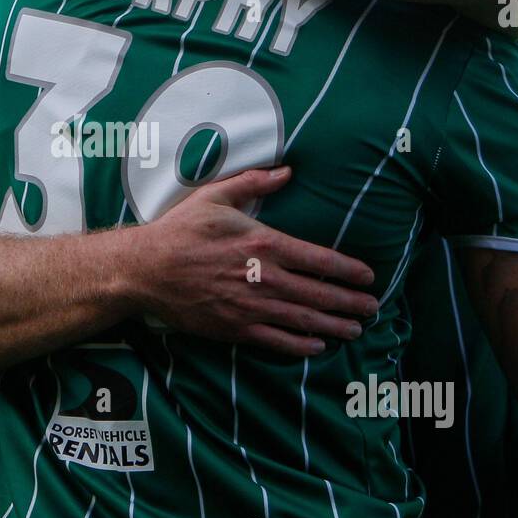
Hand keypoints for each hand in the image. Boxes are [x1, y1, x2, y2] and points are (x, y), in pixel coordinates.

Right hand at [129, 166, 378, 357]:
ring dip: (335, 326)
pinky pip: (276, 341)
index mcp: (264, 243)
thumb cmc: (179, 230)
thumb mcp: (215, 197)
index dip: (349, 270)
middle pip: (320, 294)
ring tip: (356, 329)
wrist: (145, 269)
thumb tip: (287, 171)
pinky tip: (318, 346)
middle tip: (373, 307)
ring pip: (304, 321)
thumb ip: (254, 182)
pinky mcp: (234, 329)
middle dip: (351, 302)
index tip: (369, 276)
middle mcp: (264, 278)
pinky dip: (301, 346)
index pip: (319, 259)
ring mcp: (251, 307)